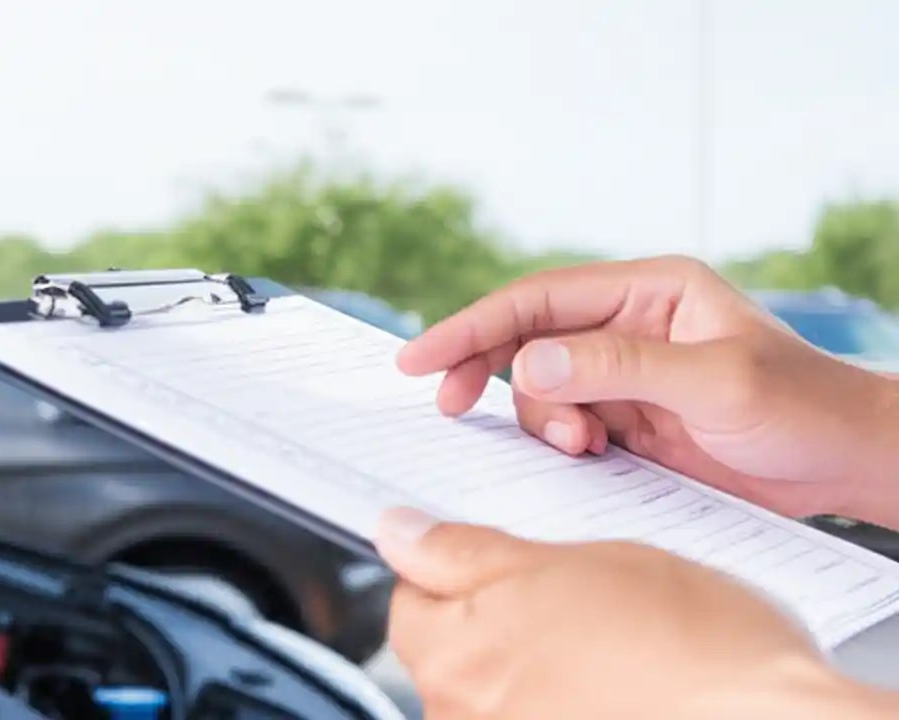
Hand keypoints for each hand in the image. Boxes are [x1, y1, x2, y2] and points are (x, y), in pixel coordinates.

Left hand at [376, 507, 895, 719]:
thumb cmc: (690, 647)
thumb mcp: (570, 561)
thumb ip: (465, 552)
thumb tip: (398, 531)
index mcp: (453, 655)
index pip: (409, 597)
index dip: (453, 565)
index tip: (496, 558)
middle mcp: (464, 718)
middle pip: (447, 650)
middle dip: (494, 616)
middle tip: (568, 595)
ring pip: (493, 689)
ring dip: (530, 662)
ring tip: (605, 644)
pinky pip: (532, 715)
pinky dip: (559, 699)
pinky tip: (614, 688)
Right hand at [397, 255, 898, 526]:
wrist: (843, 463)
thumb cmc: (801, 406)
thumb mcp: (714, 382)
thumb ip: (620, 367)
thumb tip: (529, 362)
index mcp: (648, 291)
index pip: (538, 299)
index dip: (473, 325)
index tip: (421, 357)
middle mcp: (627, 325)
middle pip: (525, 338)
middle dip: (483, 369)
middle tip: (447, 406)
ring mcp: (624, 374)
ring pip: (540, 390)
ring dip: (543, 421)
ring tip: (584, 448)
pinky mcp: (628, 419)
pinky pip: (565, 424)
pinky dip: (560, 443)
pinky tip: (592, 456)